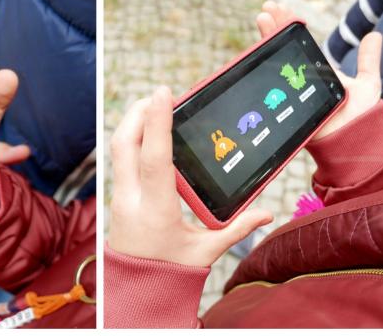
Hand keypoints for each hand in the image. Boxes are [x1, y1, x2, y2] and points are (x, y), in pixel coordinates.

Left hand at [106, 88, 272, 266]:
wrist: (134, 290)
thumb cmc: (170, 273)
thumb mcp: (205, 253)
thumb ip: (236, 230)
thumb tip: (267, 213)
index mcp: (156, 211)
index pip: (154, 159)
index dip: (158, 122)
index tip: (162, 92)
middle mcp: (130, 200)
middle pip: (125, 145)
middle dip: (139, 114)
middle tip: (159, 94)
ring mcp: (118, 198)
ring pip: (118, 150)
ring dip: (133, 124)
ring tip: (154, 107)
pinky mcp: (116, 198)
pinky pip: (121, 161)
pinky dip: (133, 141)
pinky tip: (149, 133)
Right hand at [255, 1, 382, 141]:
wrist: (355, 140)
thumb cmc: (361, 116)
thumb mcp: (368, 83)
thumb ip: (369, 60)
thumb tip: (375, 35)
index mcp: (317, 72)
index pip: (300, 43)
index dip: (289, 24)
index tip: (278, 8)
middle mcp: (300, 80)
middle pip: (283, 48)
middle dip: (274, 27)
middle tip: (266, 9)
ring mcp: (290, 92)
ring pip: (275, 62)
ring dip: (267, 40)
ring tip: (262, 19)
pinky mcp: (284, 105)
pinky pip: (271, 84)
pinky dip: (263, 66)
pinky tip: (260, 50)